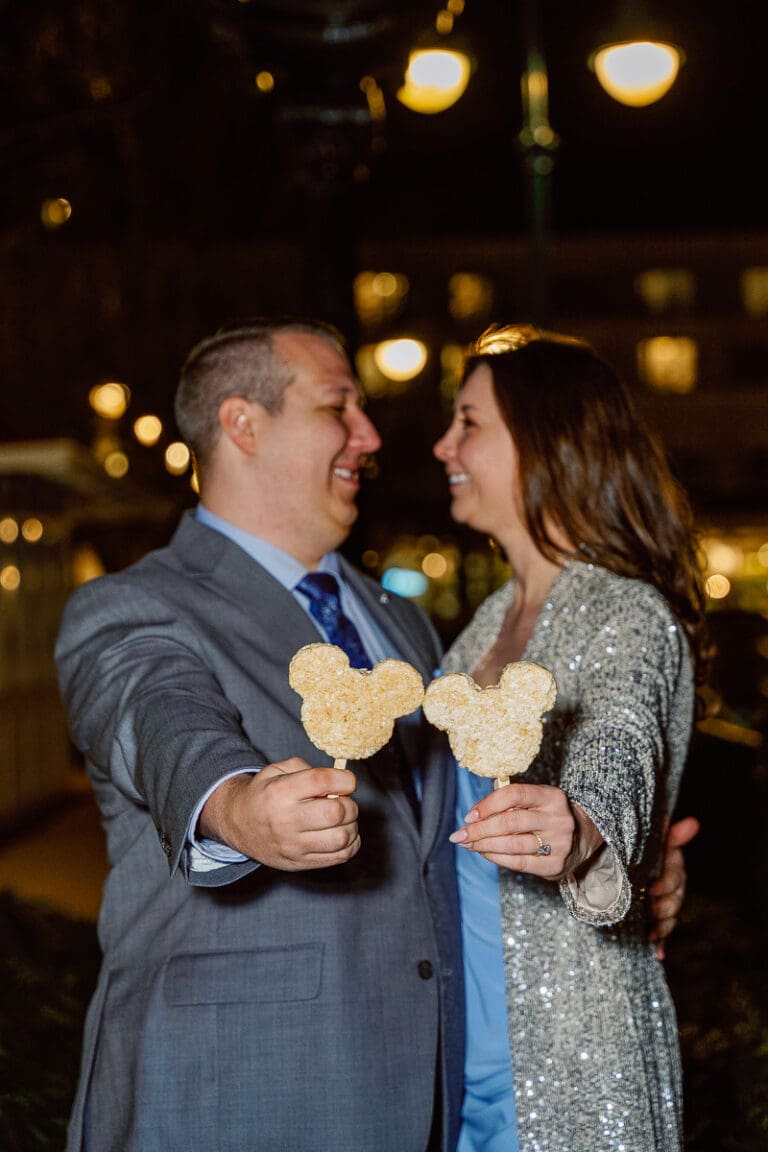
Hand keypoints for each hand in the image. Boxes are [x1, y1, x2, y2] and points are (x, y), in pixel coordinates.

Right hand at [199, 759, 359, 870]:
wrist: (237, 824)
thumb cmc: (264, 793)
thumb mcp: (277, 770)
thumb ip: (307, 768)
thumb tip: (340, 780)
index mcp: (281, 792)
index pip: (322, 782)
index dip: (344, 779)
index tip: (346, 781)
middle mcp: (285, 820)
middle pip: (336, 812)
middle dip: (349, 804)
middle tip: (343, 802)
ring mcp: (292, 846)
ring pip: (341, 838)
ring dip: (351, 826)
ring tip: (343, 820)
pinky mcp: (299, 863)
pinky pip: (339, 857)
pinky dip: (350, 844)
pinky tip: (343, 834)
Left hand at [449, 780, 602, 879]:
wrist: (580, 839)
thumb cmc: (546, 815)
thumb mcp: (535, 800)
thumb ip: (509, 802)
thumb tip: (474, 816)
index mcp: (552, 796)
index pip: (514, 795)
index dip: (488, 804)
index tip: (469, 816)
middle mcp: (558, 819)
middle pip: (510, 823)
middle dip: (480, 830)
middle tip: (459, 835)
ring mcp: (559, 844)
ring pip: (512, 845)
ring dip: (484, 845)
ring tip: (468, 844)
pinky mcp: (555, 865)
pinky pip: (519, 862)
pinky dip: (497, 858)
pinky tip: (484, 853)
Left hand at [648, 815, 699, 959]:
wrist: (612, 864)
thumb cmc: (637, 849)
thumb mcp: (651, 840)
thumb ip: (670, 835)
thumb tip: (693, 822)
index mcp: (671, 868)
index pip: (676, 879)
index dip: (666, 885)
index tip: (651, 888)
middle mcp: (670, 888)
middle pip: (674, 902)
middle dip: (662, 908)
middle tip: (648, 910)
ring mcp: (662, 905)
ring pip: (668, 920)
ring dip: (661, 928)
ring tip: (649, 933)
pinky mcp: (652, 920)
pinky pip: (660, 936)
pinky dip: (659, 945)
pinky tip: (657, 954)